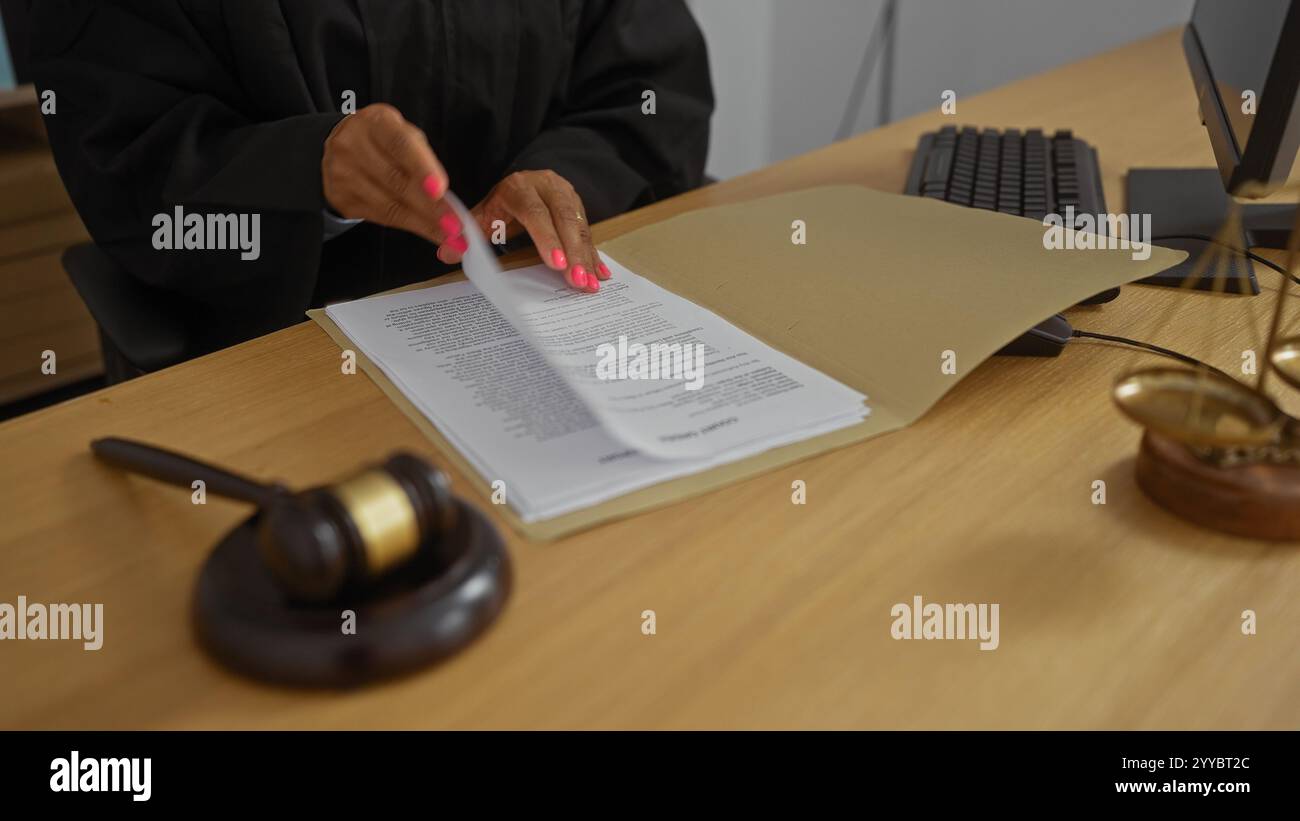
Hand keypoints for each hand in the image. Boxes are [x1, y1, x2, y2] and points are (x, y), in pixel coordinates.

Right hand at [321, 103, 466, 255]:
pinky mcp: (342, 199)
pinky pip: (382, 218)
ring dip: (423, 224)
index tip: (441, 190)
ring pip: (389, 205)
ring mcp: (343, 174)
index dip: (422, 168)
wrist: (342, 145)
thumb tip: (444, 196)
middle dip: (431, 206)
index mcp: (375, 123)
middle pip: (396, 181)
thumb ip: (423, 157)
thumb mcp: (403, 133)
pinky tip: (430, 233)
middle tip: (456, 225)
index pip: (400, 145)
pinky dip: (411, 227)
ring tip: (449, 236)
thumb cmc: (384, 140)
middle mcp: (353, 146)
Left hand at [441, 169, 609, 292]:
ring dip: (587, 257)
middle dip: (573, 253)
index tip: (555, 264)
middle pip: (564, 219)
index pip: (535, 212)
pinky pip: (589, 232)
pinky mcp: (580, 207)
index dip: (547, 238)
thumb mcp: (484, 216)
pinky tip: (601, 274)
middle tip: (578, 282)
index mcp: (520, 186)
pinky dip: (594, 255)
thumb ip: (468, 233)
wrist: (522, 184)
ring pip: (581, 226)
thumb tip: (446, 254)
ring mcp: (568, 195)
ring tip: (591, 285)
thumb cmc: (501, 206)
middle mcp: (548, 186)